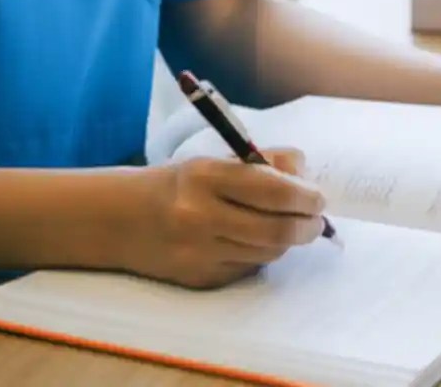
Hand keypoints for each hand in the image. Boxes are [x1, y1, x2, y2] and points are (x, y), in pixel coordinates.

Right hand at [123, 148, 325, 288]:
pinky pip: (249, 267)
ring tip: (285, 226)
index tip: (318, 198)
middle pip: (279, 230)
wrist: (122, 220)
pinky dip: (260, 254)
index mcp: (206, 177)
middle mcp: (201, 216)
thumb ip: (264, 163)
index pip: (276, 190)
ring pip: (270, 252)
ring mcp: (200, 252)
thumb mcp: (215, 161)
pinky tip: (250, 241)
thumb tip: (305, 176)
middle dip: (308, 226)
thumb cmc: (179, 185)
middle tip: (315, 220)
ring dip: (286, 240)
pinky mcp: (201, 278)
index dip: (307, 196)